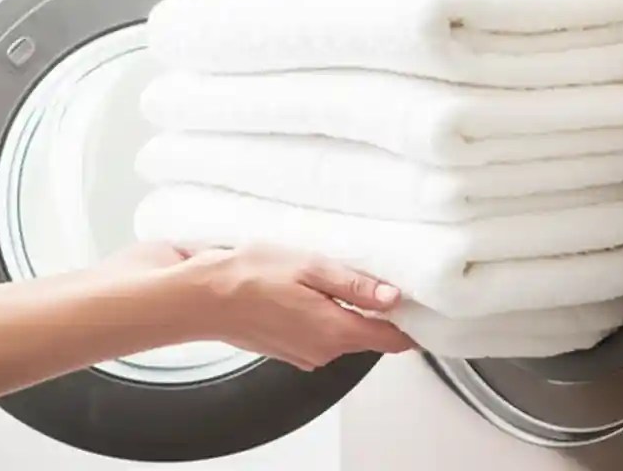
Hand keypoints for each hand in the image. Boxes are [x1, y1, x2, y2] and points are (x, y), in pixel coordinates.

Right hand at [173, 244, 416, 370]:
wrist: (201, 298)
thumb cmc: (250, 276)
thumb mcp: (311, 268)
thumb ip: (356, 286)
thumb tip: (393, 297)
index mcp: (335, 331)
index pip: (393, 340)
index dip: (411, 323)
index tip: (421, 304)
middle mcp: (324, 351)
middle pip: (369, 336)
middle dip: (377, 310)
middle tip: (374, 274)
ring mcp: (305, 354)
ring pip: (344, 334)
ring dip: (346, 310)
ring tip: (330, 277)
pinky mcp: (290, 351)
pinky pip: (321, 336)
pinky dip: (323, 316)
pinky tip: (306, 292)